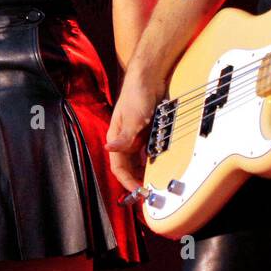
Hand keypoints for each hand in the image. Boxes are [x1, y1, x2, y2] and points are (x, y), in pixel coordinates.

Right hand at [106, 71, 166, 193]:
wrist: (149, 78)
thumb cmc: (136, 95)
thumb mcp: (132, 119)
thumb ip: (123, 137)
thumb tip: (110, 149)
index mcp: (116, 137)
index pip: (118, 167)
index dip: (127, 181)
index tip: (138, 192)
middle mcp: (125, 139)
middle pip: (128, 167)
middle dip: (137, 180)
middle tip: (149, 192)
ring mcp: (136, 136)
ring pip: (139, 161)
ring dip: (145, 171)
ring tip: (156, 181)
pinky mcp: (147, 132)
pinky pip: (149, 151)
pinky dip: (153, 160)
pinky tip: (160, 163)